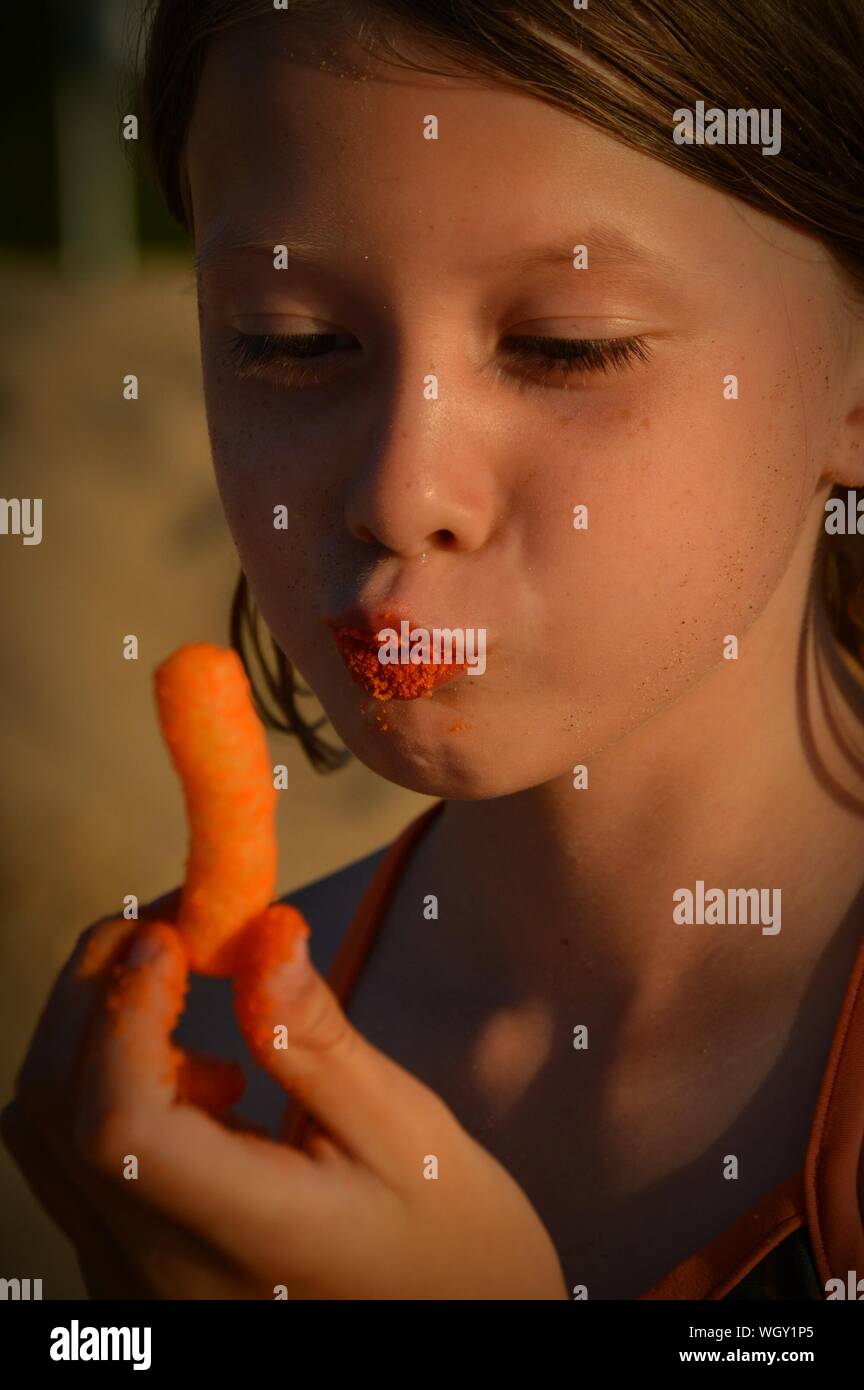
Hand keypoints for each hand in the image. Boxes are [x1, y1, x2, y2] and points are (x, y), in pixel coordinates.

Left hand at [3, 897, 567, 1299]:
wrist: (453, 1336)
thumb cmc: (454, 1245)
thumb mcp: (407, 1132)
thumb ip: (315, 1036)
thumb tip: (265, 927)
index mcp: (242, 1241)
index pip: (118, 1126)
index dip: (125, 1013)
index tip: (178, 935)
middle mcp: (156, 1276)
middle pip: (52, 1112)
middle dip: (95, 991)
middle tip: (176, 924)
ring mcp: (127, 1284)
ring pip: (41, 1132)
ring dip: (94, 1034)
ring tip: (189, 997)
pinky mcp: (124, 1274)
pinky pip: (72, 1162)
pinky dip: (106, 1083)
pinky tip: (200, 1080)